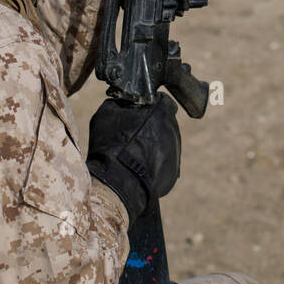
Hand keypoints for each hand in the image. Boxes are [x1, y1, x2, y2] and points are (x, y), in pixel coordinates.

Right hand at [87, 93, 181, 222]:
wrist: (118, 183)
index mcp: (161, 112)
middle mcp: (173, 130)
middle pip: (166, 121)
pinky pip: (165, 161)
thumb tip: (126, 99)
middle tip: (134, 132)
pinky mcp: (173, 172)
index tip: (139, 110)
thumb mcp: (107, 112)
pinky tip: (138, 166)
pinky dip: (154, 161)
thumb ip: (122, 101)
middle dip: (153, 123)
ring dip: (154, 143)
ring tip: (134, 152)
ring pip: (166, 141)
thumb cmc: (111, 145)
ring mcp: (175, 152)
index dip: (151, 104)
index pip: (163, 100)